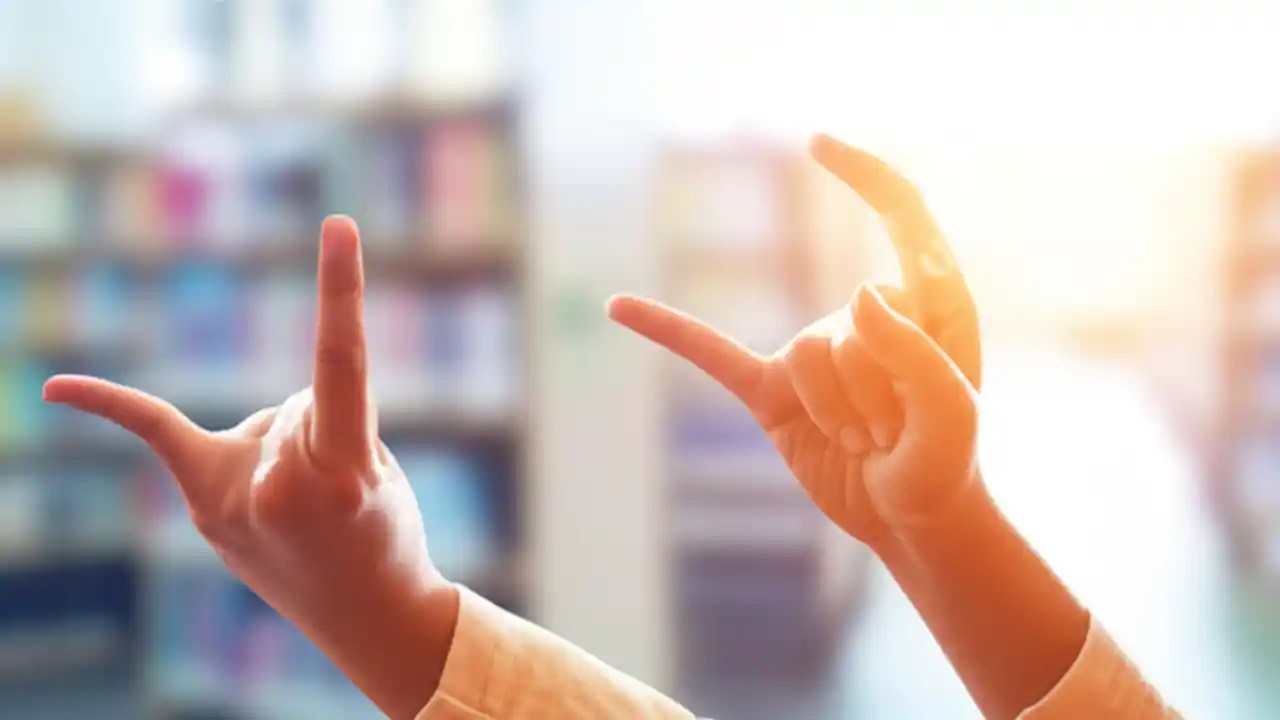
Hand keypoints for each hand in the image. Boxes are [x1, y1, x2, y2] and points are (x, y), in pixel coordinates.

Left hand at [44, 216, 455, 719]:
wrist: (370, 617)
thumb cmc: (384, 530)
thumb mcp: (377, 467)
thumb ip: (321, 424)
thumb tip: (269, 417)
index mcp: (345, 467)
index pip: (343, 362)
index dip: (341, 290)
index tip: (339, 226)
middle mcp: (282, 485)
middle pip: (302, 399)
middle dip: (330, 430)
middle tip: (349, 497)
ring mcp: (238, 503)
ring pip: (266, 423)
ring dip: (290, 451)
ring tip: (311, 517)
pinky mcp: (210, 510)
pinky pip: (161, 438)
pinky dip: (110, 406)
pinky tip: (53, 392)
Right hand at [608, 136, 980, 544]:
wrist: (909, 518)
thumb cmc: (944, 459)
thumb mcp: (951, 411)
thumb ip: (914, 352)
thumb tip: (860, 291)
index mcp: (927, 299)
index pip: (900, 214)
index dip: (863, 175)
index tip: (818, 145)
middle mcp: (865, 312)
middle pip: (851, 325)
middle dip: (877, 392)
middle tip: (900, 431)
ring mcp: (812, 351)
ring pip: (808, 358)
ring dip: (841, 413)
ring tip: (867, 440)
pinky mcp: (770, 389)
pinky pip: (712, 354)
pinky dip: (666, 330)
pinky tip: (617, 306)